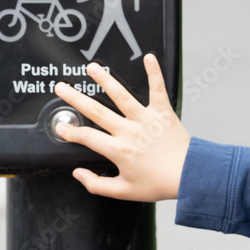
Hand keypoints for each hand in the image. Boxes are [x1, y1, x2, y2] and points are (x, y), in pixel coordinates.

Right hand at [54, 55, 188, 201]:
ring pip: (122, 96)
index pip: (87, 137)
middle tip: (62, 88)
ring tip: (92, 68)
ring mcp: (146, 119)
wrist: (189, 175)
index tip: (60, 126)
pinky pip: (158, 89)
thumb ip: (97, 184)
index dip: (70, 132)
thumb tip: (78, 174)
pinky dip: (154, 72)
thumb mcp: (124, 192)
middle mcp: (130, 131)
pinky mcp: (163, 112)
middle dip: (76, 99)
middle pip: (97, 111)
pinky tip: (148, 57)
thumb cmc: (159, 183)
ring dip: (105, 80)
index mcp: (119, 150)